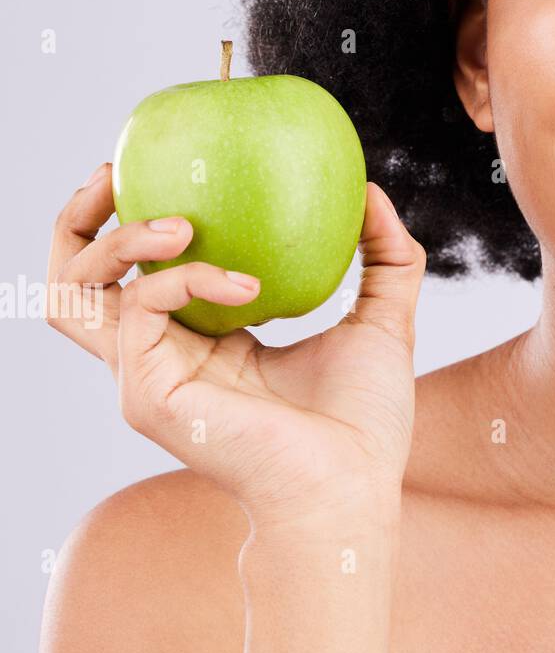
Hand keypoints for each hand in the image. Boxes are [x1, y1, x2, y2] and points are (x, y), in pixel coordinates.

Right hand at [46, 166, 423, 527]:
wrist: (354, 485)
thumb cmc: (364, 420)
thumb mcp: (383, 318)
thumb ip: (383, 255)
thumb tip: (374, 192)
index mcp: (202, 342)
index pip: (136, 275)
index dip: (130, 218)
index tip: (161, 166)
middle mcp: (161, 358)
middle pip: (73, 282)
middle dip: (79, 218)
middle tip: (117, 171)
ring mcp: (145, 378)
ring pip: (74, 296)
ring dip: (114, 241)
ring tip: (177, 220)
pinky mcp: (148, 394)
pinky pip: (140, 309)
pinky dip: (184, 277)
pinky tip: (243, 282)